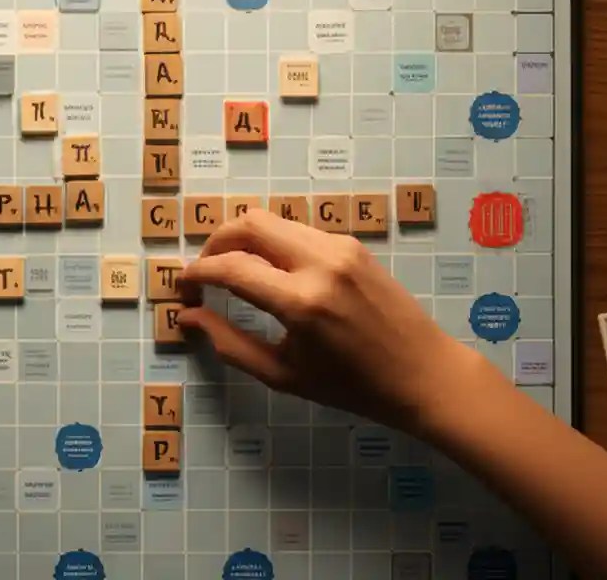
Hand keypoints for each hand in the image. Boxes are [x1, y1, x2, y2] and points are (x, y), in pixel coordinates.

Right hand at [178, 209, 483, 432]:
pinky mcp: (353, 245)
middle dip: (215, 242)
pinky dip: (272, 242)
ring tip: (230, 268)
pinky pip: (298, 231)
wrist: (422, 373)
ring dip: (243, 238)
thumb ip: (231, 344)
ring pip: (273, 221)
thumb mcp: (283, 375)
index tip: (183, 286)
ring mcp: (340, 248)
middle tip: (203, 270)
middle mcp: (319, 264)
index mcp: (301, 302)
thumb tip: (191, 316)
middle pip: (248, 224)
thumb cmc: (352, 387)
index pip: (231, 268)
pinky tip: (268, 269)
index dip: (197, 272)